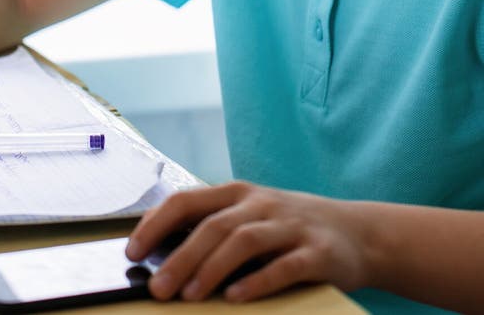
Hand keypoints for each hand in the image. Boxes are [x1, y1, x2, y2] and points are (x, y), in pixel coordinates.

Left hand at [126, 181, 370, 302]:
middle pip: (214, 225)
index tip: (132, 250)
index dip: (157, 222)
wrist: (358, 232)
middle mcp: (262, 204)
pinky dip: (258, 281)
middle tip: (157, 288)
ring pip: (244, 241)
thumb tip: (162, 257)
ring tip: (190, 295)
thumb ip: (215, 228)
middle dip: (181, 256)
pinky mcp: (318, 252)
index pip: (187, 200)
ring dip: (212, 268)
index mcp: (238, 193)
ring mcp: (291, 225)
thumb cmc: (290, 228)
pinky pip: (285, 266)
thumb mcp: (252, 217)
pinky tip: (236, 297)